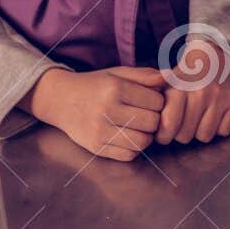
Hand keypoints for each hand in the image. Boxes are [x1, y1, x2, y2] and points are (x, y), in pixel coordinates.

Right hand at [28, 66, 165, 161]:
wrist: (60, 100)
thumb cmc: (94, 85)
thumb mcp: (117, 73)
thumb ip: (144, 75)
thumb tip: (169, 79)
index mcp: (114, 88)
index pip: (156, 102)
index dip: (159, 101)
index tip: (150, 100)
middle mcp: (106, 110)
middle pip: (152, 122)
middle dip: (154, 119)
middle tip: (146, 115)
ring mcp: (100, 131)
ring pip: (142, 141)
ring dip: (146, 135)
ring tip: (138, 127)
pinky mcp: (96, 148)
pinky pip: (129, 155)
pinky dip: (133, 148)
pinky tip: (127, 137)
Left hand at [157, 39, 229, 144]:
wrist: (211, 58)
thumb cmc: (183, 76)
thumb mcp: (162, 82)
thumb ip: (151, 100)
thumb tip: (141, 124)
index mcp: (178, 88)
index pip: (168, 127)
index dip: (163, 135)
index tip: (163, 131)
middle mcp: (199, 92)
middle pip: (185, 136)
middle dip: (181, 133)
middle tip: (182, 121)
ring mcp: (218, 97)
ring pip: (204, 136)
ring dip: (199, 131)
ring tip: (196, 117)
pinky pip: (223, 131)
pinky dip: (218, 127)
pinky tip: (212, 114)